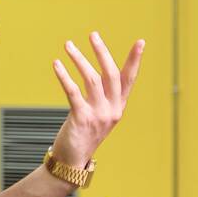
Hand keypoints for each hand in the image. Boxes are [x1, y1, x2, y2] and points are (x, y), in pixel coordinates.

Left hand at [50, 32, 145, 167]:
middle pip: (111, 74)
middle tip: (93, 34)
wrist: (72, 161)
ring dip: (79, 59)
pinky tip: (56, 64)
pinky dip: (64, 75)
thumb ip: (100, 98)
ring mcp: (98, 115)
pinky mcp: (82, 118)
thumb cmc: (82, 135)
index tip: (140, 42)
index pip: (129, 79)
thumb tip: (94, 74)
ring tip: (68, 45)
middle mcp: (112, 110)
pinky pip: (73, 91)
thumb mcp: (97, 115)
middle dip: (102, 52)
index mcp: (118, 107)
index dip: (134, 60)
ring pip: (91, 79)